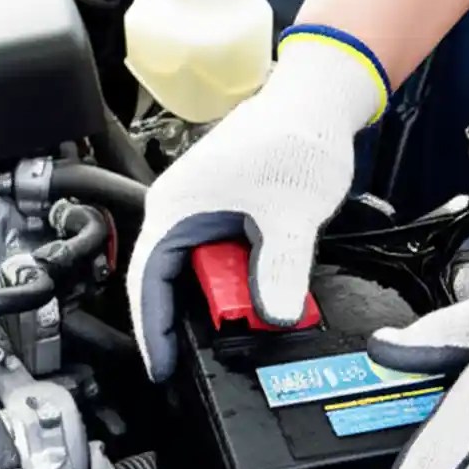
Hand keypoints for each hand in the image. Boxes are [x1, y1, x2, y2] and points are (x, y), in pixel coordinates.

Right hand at [127, 28, 385, 380]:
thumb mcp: (293, 214)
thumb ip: (283, 268)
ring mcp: (202, 212)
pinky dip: (236, 284)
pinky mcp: (225, 215)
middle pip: (169, 282)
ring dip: (219, 301)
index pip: (148, 281)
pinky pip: (220, 261)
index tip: (161, 368)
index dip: (152, 331)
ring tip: (238, 328)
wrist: (320, 100)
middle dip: (186, 323)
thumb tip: (275, 315)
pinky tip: (258, 297)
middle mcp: (180, 210)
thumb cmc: (296, 135)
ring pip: (197, 274)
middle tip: (202, 360)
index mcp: (178, 207)